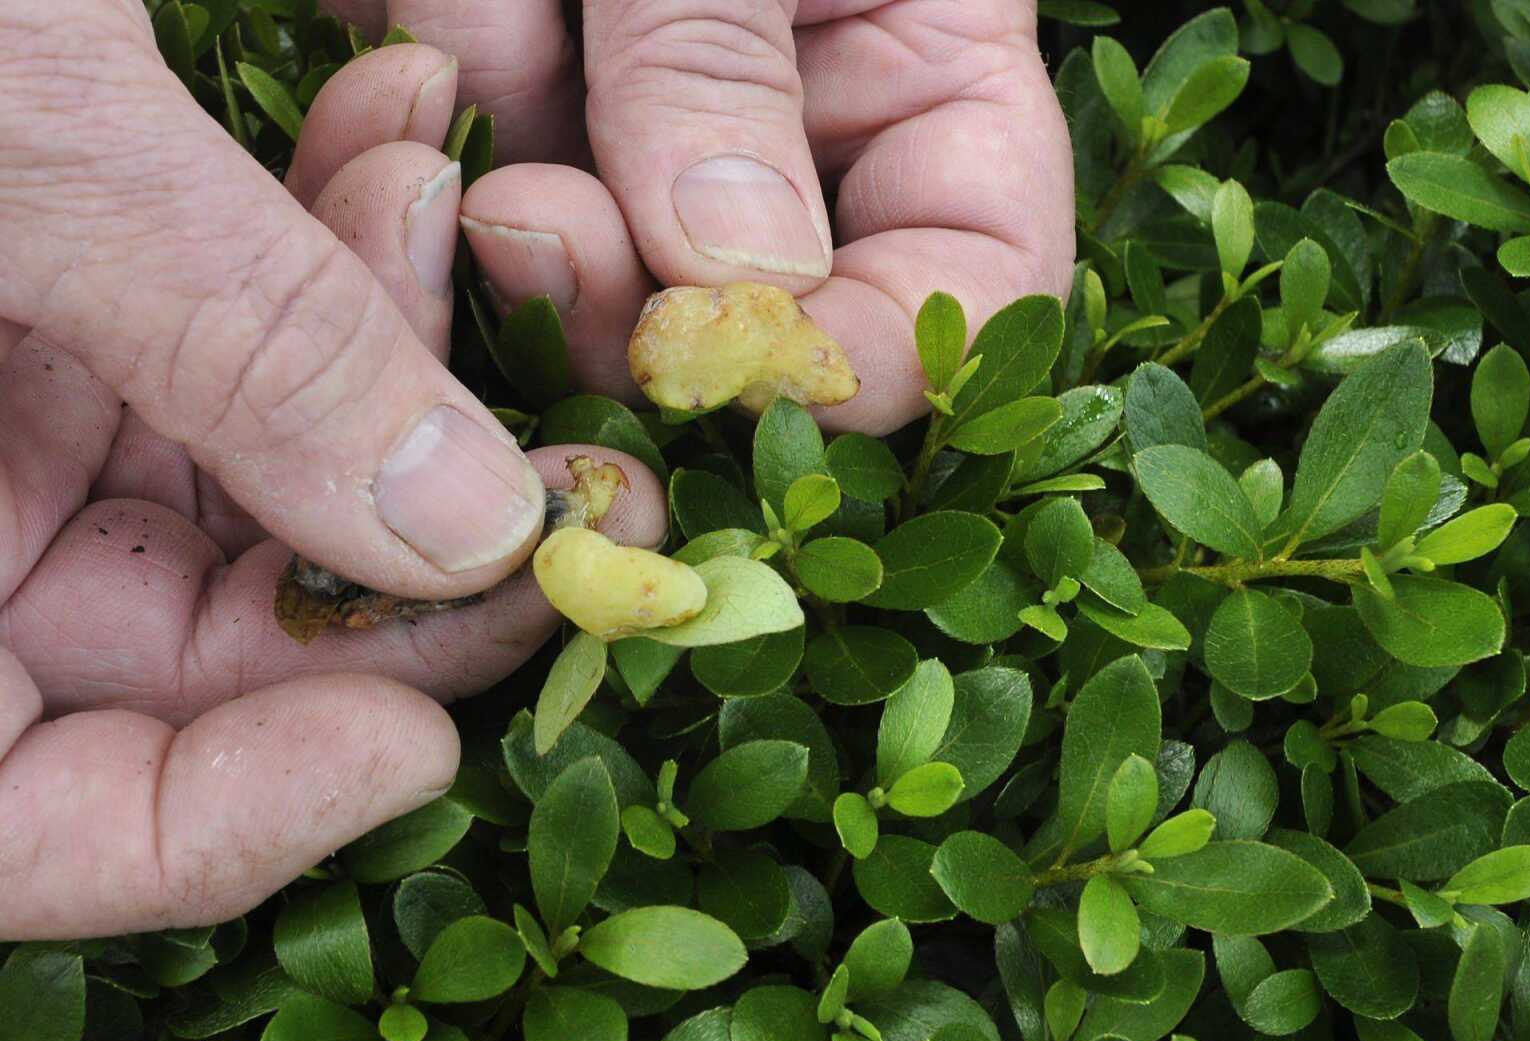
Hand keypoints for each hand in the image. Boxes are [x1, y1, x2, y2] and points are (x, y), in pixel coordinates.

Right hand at [0, 2, 664, 938]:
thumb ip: (236, 343)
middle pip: (202, 658)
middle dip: (413, 564)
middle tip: (579, 478)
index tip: (418, 735)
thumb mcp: (12, 142)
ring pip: (261, 490)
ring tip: (457, 206)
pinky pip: (237, 345)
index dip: (223, 827)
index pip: (28, 835)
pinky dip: (335, 257)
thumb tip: (475, 529)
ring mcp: (2, 408)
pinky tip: (405, 128)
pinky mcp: (65, 290)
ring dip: (401, 369)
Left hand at [312, 0, 1076, 433]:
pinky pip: (463, 146)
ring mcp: (645, 115)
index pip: (967, 285)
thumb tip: (732, 279)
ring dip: (506, 141)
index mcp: (928, 72)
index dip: (874, 359)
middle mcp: (798, 123)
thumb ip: (721, 52)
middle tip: (531, 225)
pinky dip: (425, 73)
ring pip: (583, 240)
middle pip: (750, 316)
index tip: (733, 361)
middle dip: (635, 295)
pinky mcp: (510, 78)